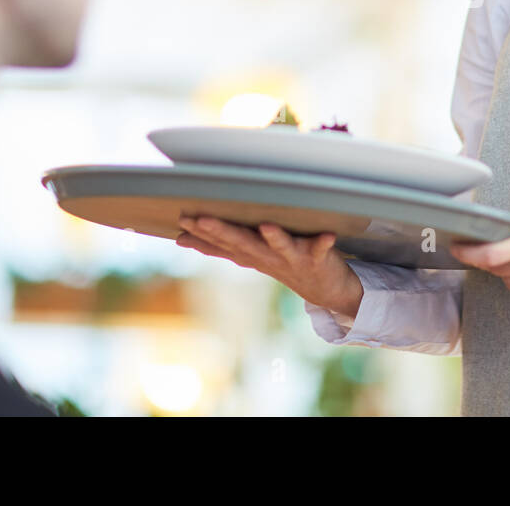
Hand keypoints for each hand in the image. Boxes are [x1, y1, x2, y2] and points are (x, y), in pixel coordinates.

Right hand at [176, 216, 362, 316]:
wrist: (324, 290)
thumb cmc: (284, 263)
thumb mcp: (248, 254)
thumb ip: (219, 245)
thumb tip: (181, 238)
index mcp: (252, 253)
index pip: (222, 243)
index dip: (201, 233)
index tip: (181, 220)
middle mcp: (268, 257)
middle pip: (243, 244)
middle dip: (221, 232)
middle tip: (201, 219)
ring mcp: (293, 258)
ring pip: (280, 246)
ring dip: (273, 237)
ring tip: (266, 226)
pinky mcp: (317, 258)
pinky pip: (320, 249)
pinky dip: (323, 243)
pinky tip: (328, 235)